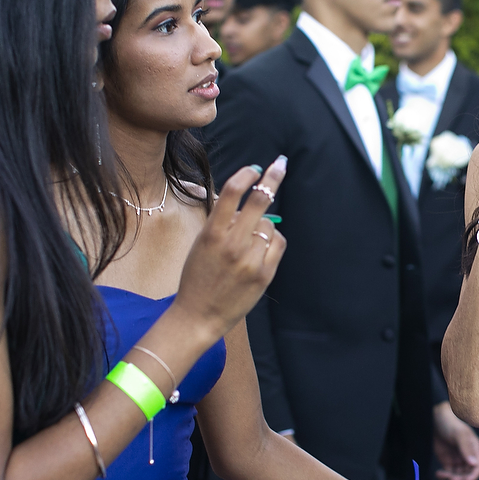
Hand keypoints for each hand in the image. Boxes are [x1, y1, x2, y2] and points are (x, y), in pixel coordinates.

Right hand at [174, 158, 287, 341]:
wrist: (199, 315)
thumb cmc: (198, 277)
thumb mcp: (201, 244)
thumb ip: (222, 223)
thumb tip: (247, 200)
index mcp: (211, 233)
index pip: (232, 192)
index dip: (247, 175)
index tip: (256, 167)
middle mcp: (232, 244)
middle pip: (259, 200)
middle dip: (272, 177)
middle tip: (281, 164)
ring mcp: (250, 260)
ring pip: (269, 225)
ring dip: (263, 226)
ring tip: (248, 244)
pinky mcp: (264, 274)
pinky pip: (278, 243)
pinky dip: (272, 241)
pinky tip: (261, 250)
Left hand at [433, 402, 478, 479]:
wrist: (435, 419)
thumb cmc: (450, 423)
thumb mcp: (459, 435)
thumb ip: (466, 448)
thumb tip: (474, 464)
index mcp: (474, 450)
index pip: (478, 467)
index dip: (473, 476)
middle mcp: (467, 456)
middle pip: (468, 475)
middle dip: (460, 479)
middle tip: (450, 479)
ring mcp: (458, 459)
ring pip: (458, 476)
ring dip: (451, 479)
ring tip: (441, 475)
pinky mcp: (448, 461)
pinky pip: (448, 474)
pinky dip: (444, 477)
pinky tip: (438, 474)